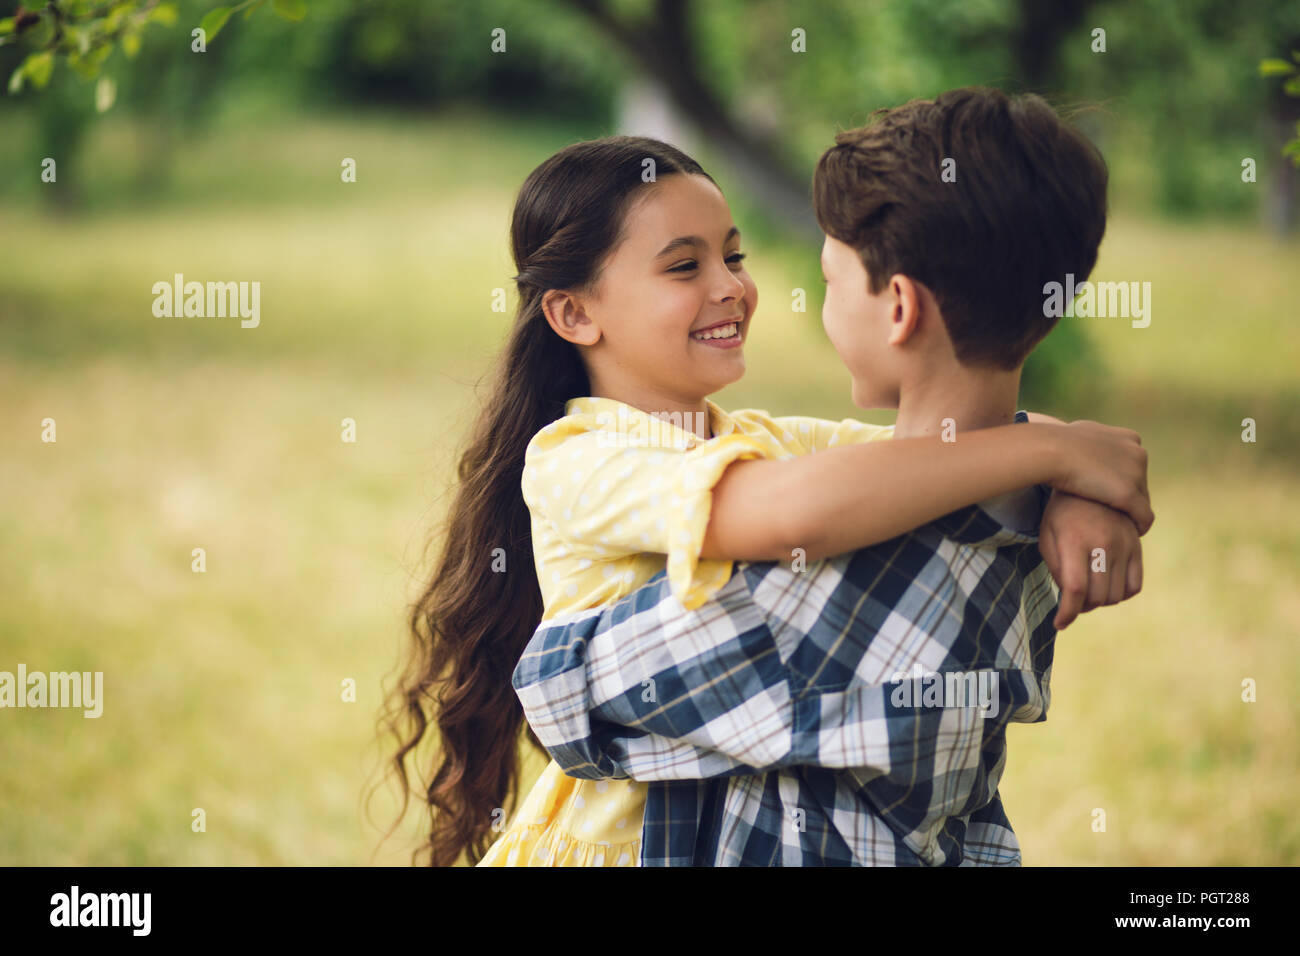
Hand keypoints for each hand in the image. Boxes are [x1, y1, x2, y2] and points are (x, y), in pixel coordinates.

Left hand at [1038, 489, 1143, 629]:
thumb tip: (1070, 599)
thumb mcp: (1048, 537)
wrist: (1089, 483)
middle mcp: (1103, 543)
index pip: (1075, 589)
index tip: (1059, 624)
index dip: (1067, 612)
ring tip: (1087, 593)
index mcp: (1074, 541)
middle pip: (1097, 596)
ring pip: (1116, 595)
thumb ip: (1057, 569)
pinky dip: (1121, 594)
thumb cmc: (1061, 514)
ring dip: (1100, 602)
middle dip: (1081, 608)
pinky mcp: (1136, 545)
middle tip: (1072, 603)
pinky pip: (1135, 585)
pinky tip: (1107, 587)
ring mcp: (1124, 544)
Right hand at [1047, 420, 1152, 533]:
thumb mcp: (1081, 434)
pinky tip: (1133, 533)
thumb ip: (1091, 441)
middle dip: (1128, 496)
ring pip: (1143, 500)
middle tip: (1113, 511)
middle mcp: (1138, 454)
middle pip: (1140, 482)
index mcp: (1129, 438)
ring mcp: (1135, 474)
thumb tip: (1084, 445)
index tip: (1109, 490)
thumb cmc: (1058, 444)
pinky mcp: (1129, 495)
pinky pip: (1144, 517)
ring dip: (1133, 512)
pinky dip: (1140, 526)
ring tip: (1120, 524)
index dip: (1121, 478)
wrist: (1053, 451)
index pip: (1134, 464)